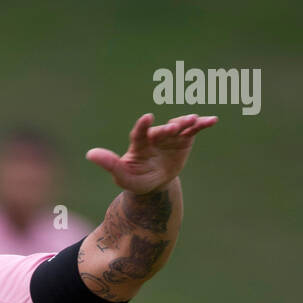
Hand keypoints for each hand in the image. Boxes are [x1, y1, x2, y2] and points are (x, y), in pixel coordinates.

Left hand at [86, 113, 216, 193]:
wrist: (154, 183)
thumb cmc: (135, 179)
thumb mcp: (122, 177)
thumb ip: (109, 164)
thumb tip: (89, 154)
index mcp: (139, 143)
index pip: (140, 133)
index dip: (143, 126)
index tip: (147, 118)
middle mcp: (156, 135)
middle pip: (163, 130)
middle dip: (168, 129)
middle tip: (173, 128)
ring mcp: (171, 135)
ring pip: (179, 126)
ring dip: (186, 122)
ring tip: (195, 120)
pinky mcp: (185, 138)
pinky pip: (194, 129)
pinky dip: (203, 124)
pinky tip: (212, 120)